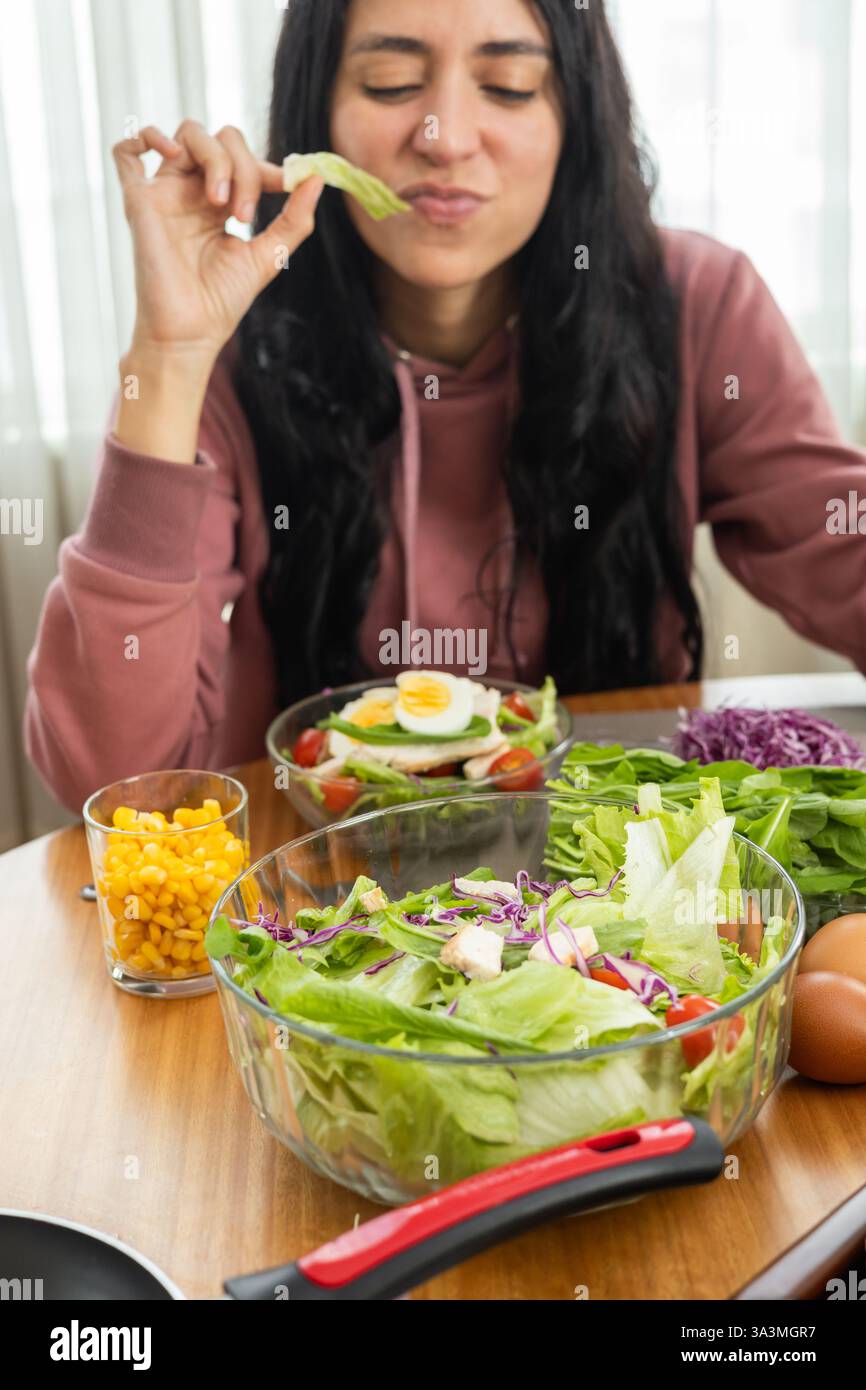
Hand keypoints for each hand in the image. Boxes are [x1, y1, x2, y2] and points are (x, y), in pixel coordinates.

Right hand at [113, 120, 323, 364]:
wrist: (190, 333)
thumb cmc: (222, 301)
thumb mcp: (269, 256)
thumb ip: (294, 219)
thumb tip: (317, 179)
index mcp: (218, 203)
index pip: (243, 158)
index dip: (266, 167)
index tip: (287, 185)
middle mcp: (191, 192)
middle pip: (219, 140)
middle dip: (242, 167)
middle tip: (244, 214)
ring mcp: (165, 193)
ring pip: (188, 135)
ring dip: (215, 158)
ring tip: (221, 203)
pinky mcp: (139, 202)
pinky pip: (125, 151)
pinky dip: (145, 136)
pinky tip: (172, 154)